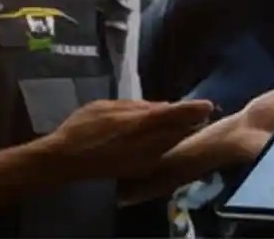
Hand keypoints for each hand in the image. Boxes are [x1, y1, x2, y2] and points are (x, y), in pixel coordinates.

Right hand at [38, 99, 213, 180]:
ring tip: (187, 122)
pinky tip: (165, 138)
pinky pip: (161, 154)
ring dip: (180, 132)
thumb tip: (162, 107)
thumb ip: (136, 106)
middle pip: (178, 130)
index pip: (174, 114)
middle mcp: (147, 142)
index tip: (207, 104)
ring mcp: (145, 158)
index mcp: (139, 122)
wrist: (67, 159)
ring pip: (172, 143)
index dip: (192, 109)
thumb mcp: (108, 106)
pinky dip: (167, 144)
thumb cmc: (83, 126)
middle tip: (201, 111)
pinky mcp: (140, 169)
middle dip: (190, 121)